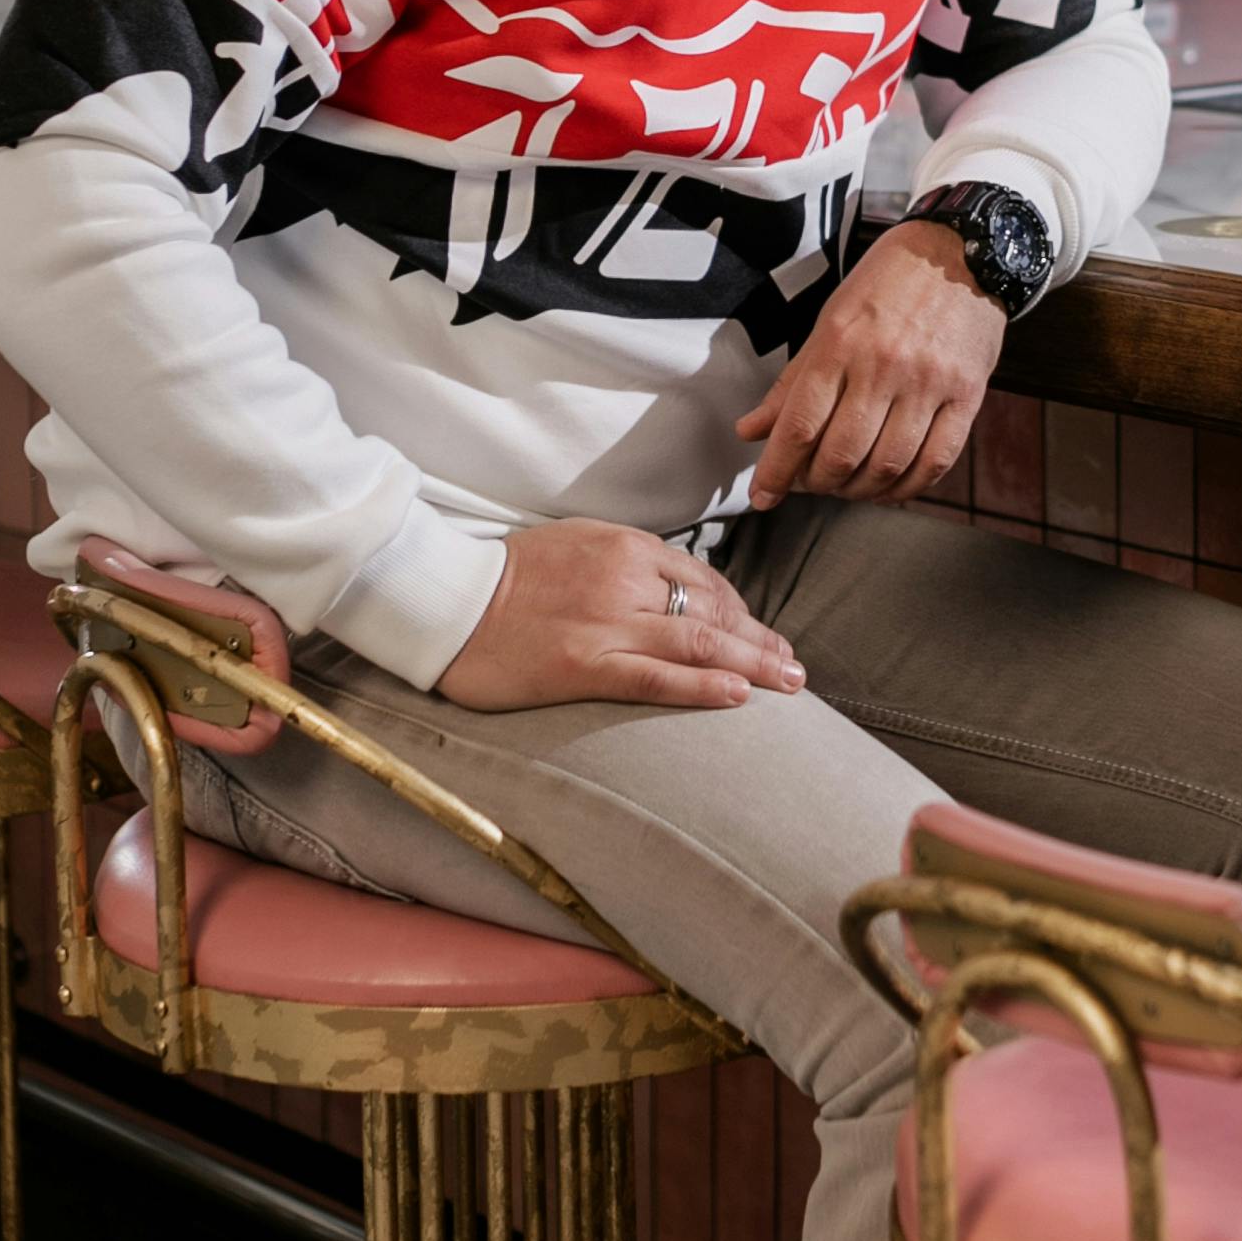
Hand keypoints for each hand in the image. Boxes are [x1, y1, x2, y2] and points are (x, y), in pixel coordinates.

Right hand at [437, 520, 805, 712]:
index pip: (702, 579)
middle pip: (713, 611)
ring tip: (787, 684)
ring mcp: (607, 623)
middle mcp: (625, 580)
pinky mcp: (585, 666)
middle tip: (794, 666)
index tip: (760, 634)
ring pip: (699, 642)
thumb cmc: (506, 577)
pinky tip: (737, 696)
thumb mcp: (576, 544)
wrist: (446, 601)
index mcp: (624, 546)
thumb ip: (626, 562)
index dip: (741, 611)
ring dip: (752, 664)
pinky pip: (657, 677)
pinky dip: (703, 686)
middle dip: (760, 640)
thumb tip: (671, 588)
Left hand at [735, 221, 1004, 507]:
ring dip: (859, 490)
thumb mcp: (830, 321)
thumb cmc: (888, 284)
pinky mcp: (968, 395)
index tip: (764, 495)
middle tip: (810, 483)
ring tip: (847, 484)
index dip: (777, 471)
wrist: (961, 252)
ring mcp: (929, 382)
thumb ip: (793, 382)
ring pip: (888, 465)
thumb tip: (752, 430)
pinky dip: (908, 487)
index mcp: (841, 343)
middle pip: (842, 453)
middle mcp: (884, 365)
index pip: (799, 424)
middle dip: (817, 483)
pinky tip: (891, 486)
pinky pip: (936, 460)